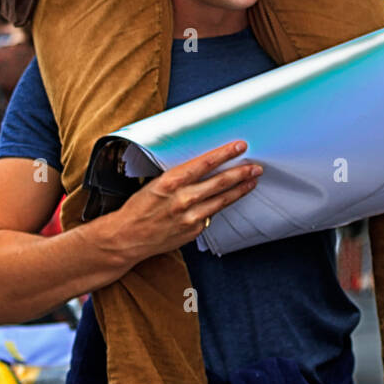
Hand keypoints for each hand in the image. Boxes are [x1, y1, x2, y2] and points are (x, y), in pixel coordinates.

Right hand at [103, 140, 262, 265]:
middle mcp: (183, 199)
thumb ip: (179, 176)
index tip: (239, 146)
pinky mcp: (194, 231)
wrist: (127, 237)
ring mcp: (190, 217)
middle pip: (220, 182)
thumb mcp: (156, 183)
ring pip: (222, 200)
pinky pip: (211, 216)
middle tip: (255, 166)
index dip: (225, 154)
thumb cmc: (139, 207)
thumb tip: (202, 167)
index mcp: (171, 181)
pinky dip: (218, 206)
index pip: (205, 163)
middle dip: (241, 172)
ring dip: (240, 189)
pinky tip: (225, 200)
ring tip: (252, 181)